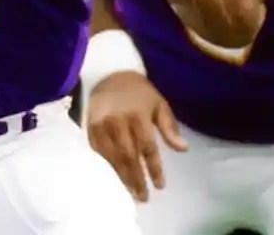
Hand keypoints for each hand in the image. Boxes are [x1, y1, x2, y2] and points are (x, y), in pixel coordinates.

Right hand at [86, 71, 186, 201]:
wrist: (109, 75)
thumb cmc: (140, 93)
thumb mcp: (159, 105)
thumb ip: (169, 128)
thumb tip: (183, 149)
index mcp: (138, 116)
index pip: (148, 149)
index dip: (154, 169)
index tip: (160, 186)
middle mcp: (118, 122)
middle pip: (129, 157)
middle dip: (137, 179)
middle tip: (144, 197)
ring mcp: (101, 126)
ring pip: (113, 158)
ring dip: (123, 177)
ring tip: (132, 192)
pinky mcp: (90, 129)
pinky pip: (99, 153)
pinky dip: (108, 167)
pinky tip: (116, 177)